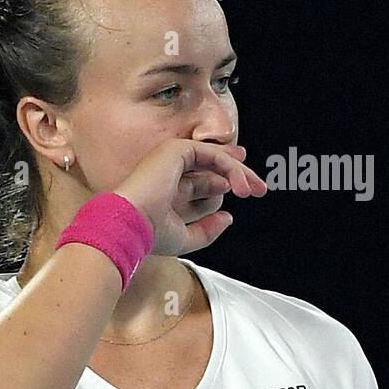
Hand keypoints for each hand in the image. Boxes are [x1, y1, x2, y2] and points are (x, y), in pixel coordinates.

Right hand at [114, 139, 267, 255]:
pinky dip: (230, 167)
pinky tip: (240, 184)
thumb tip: (228, 218)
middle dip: (238, 175)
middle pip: (212, 167)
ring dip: (238, 172)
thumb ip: (207, 230)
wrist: (128, 225)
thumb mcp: (184, 237)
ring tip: (254, 189)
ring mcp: (170, 158)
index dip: (226, 182)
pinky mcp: (176, 150)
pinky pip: (212, 154)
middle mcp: (168, 171)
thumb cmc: (148, 234)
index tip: (247, 190)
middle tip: (259, 188)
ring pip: (214, 158)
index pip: (203, 181)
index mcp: (167, 189)